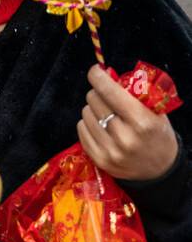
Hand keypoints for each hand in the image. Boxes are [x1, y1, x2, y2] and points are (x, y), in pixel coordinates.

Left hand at [78, 64, 180, 181]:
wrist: (160, 170)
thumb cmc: (157, 135)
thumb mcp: (155, 112)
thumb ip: (134, 94)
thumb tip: (107, 74)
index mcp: (142, 123)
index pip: (110, 91)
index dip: (98, 76)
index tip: (96, 70)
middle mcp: (124, 137)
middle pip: (94, 99)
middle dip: (99, 93)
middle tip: (107, 96)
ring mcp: (110, 150)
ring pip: (85, 113)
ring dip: (93, 109)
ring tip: (107, 114)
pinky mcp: (99, 159)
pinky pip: (81, 129)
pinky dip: (88, 123)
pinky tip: (101, 126)